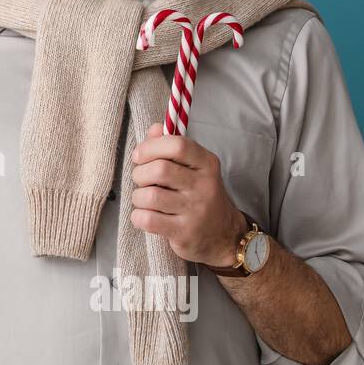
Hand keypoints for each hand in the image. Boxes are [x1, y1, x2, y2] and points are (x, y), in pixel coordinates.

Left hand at [129, 122, 246, 267]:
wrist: (224, 236)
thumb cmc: (200, 196)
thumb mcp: (194, 168)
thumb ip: (172, 146)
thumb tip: (154, 128)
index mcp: (207, 164)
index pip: (178, 144)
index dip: (151, 147)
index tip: (140, 155)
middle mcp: (204, 186)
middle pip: (159, 170)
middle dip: (140, 173)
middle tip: (142, 180)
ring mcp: (195, 211)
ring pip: (150, 196)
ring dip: (138, 197)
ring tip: (145, 200)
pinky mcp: (184, 232)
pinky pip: (147, 219)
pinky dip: (138, 216)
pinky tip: (145, 216)